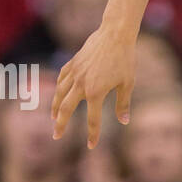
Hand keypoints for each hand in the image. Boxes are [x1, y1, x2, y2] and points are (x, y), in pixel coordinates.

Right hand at [51, 24, 135, 149]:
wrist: (115, 35)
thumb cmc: (125, 59)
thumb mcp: (127, 83)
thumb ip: (123, 103)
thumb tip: (124, 121)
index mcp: (96, 92)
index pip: (93, 120)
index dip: (92, 134)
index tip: (91, 146)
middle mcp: (81, 85)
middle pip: (65, 109)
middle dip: (60, 124)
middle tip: (56, 136)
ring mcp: (75, 73)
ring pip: (59, 93)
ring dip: (55, 107)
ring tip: (53, 118)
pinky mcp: (73, 63)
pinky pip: (62, 78)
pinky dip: (59, 88)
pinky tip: (58, 93)